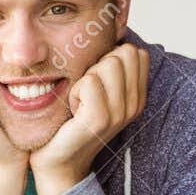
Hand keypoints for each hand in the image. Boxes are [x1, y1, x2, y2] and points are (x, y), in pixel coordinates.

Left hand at [31, 44, 148, 194]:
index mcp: (137, 97)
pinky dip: (75, 91)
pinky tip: (73, 110)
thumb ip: (108, 68)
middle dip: (98, 65)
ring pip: (108, 64)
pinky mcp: (101, 119)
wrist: (58, 162)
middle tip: (85, 93)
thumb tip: (112, 32)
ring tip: (79, 101)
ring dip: (85, 78)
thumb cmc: (70, 122)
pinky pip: (89, 81)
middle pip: (123, 53)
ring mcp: (120, 113)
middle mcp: (134, 105)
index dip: (110, 58)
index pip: (136, 52)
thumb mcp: (96, 92)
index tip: (96, 84)